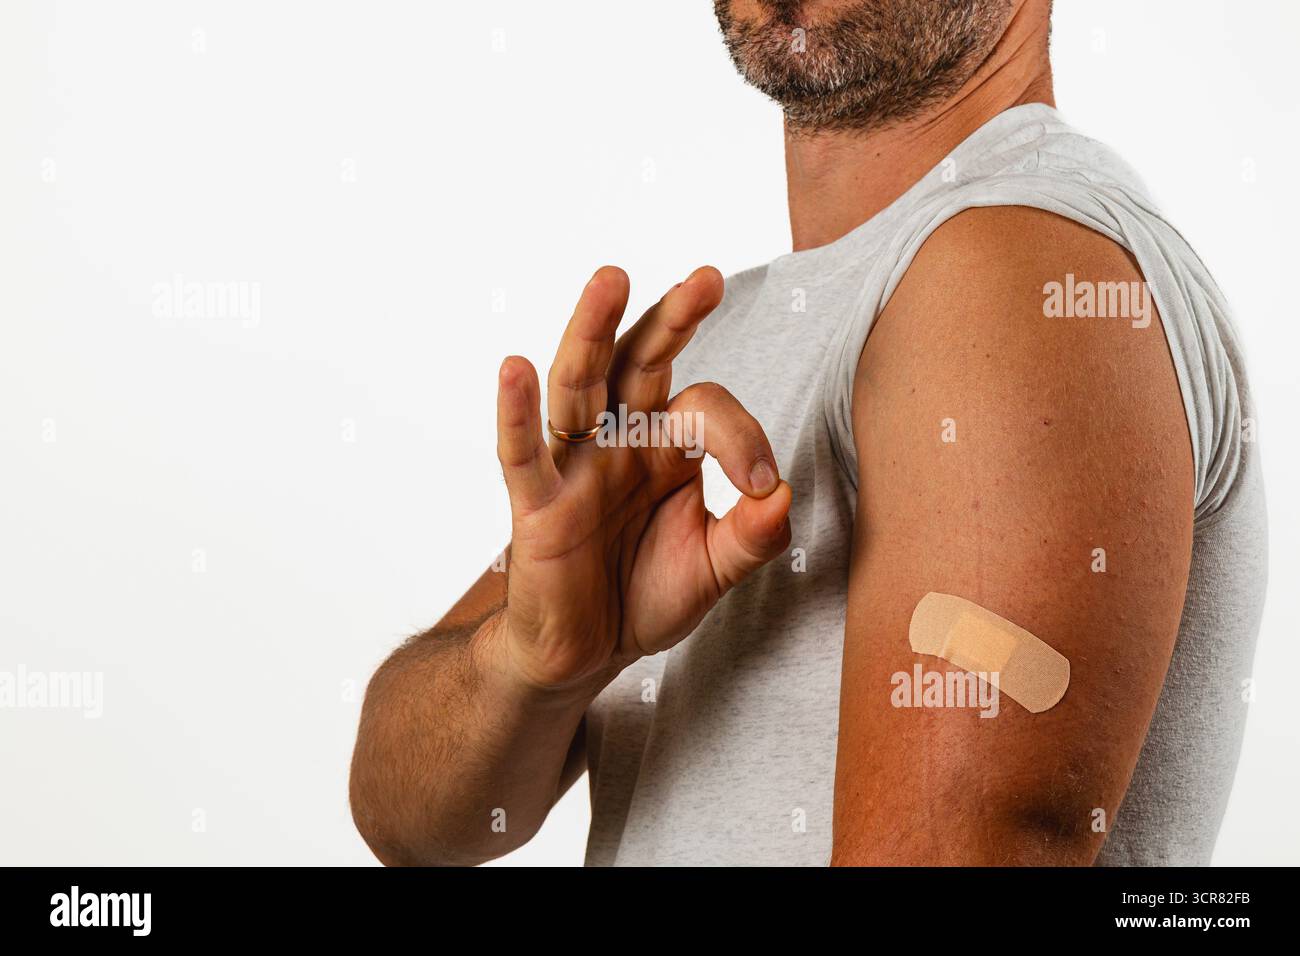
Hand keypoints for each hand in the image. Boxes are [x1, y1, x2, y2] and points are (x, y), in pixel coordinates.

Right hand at [494, 265, 791, 691]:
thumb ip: (752, 538)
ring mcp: (574, 466)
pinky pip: (521, 453)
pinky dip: (515, 412)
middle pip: (639, 362)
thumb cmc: (645, 596)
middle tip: (705, 278)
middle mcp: (620, 441)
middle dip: (670, 320)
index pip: (705, 409)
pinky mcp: (535, 504)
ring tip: (610, 280)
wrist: (587, 654)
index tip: (762, 486)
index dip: (741, 439)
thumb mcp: (713, 570)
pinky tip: (516, 368)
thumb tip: (784, 495)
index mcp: (666, 447)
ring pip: (579, 386)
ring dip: (593, 332)